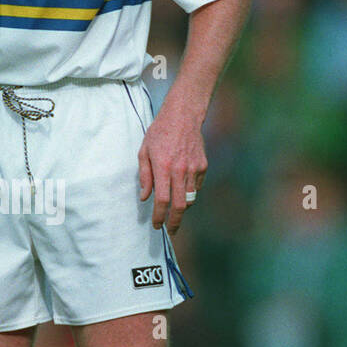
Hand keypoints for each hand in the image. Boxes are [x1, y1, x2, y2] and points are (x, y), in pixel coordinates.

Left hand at [138, 101, 206, 233]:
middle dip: (175, 222)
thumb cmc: (160, 132)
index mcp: (163, 166)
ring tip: (174, 211)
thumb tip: (145, 197)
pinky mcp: (203, 166)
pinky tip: (181, 189)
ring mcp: (194, 168)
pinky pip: (196, 187)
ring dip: (181, 208)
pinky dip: (189, 193)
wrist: (183, 116)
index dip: (159, 216)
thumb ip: (145, 176)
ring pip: (190, 198)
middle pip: (180, 205)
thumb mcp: (144, 151)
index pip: (162, 199)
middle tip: (170, 230)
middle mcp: (180, 170)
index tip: (157, 225)